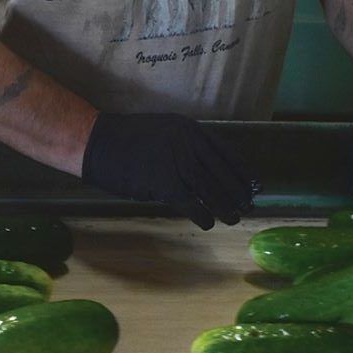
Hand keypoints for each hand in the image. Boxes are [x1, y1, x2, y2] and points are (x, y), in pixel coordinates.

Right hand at [82, 111, 255, 230]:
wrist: (98, 142)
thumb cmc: (128, 138)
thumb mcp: (164, 130)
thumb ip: (186, 144)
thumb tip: (207, 167)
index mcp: (190, 129)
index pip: (226, 152)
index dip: (242, 171)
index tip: (254, 184)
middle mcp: (188, 144)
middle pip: (221, 172)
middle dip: (238, 191)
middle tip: (249, 204)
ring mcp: (176, 163)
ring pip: (210, 189)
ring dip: (226, 206)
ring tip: (235, 217)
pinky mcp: (164, 184)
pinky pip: (191, 203)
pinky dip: (203, 215)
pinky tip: (209, 223)